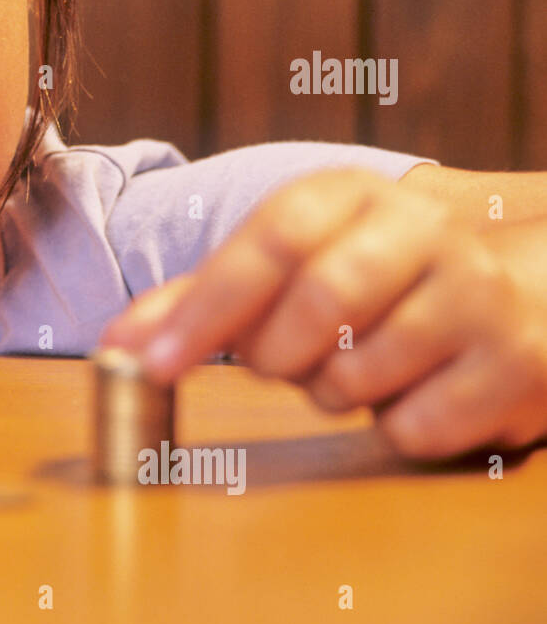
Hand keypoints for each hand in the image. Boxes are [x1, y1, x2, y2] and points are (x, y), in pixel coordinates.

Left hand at [101, 167, 546, 458]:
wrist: (533, 282)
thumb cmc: (383, 277)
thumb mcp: (297, 263)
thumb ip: (205, 300)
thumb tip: (117, 344)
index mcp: (354, 195)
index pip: (272, 241)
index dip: (206, 308)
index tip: (148, 364)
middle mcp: (425, 230)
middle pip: (318, 304)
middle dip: (277, 355)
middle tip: (282, 361)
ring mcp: (481, 293)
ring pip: (358, 375)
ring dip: (334, 392)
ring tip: (359, 365)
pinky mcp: (520, 363)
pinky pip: (412, 427)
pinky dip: (391, 426)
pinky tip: (414, 390)